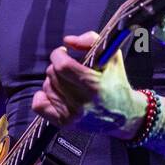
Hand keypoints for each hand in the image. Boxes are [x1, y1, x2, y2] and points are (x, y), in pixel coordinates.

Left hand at [30, 30, 145, 139]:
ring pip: (47, 87)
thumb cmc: (116, 84)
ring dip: (53, 81)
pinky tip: (54, 93)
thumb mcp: (112, 58)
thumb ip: (91, 41)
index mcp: (94, 85)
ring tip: (67, 82)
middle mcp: (82, 102)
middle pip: (53, 75)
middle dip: (57, 67)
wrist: (124, 116)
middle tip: (67, 68)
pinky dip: (42, 96)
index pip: (62, 66)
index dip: (58, 55)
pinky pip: (40, 105)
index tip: (63, 53)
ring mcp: (72, 114)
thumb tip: (67, 41)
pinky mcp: (65, 123)